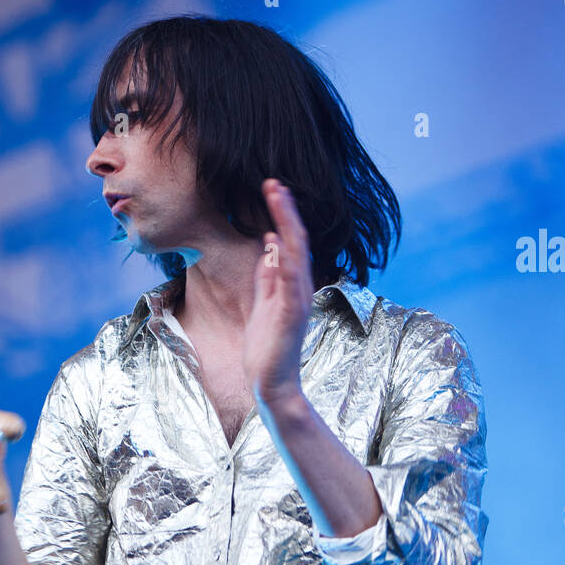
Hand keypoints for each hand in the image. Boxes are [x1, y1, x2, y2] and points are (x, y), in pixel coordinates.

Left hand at [243, 178, 311, 411]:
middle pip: (297, 240)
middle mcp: (301, 287)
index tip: (271, 190)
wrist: (272, 382)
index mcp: (293, 284)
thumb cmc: (267, 347)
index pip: (290, 242)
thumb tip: (269, 247)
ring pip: (296, 253)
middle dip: (285, 210)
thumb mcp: (263, 304)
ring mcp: (298, 299)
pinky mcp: (291, 314)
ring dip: (287, 223)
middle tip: (273, 182)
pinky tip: (277, 238)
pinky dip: (285, 259)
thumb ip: (268, 277)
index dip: (282, 215)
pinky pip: (290, 281)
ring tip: (276, 196)